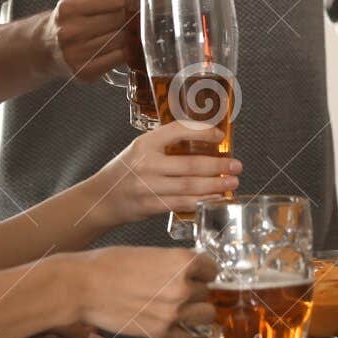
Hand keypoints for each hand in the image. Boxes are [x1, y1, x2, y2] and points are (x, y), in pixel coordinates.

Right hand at [44, 0, 126, 80]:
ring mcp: (76, 54)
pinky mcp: (85, 71)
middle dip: (131, 18)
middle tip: (135, 17)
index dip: (129, 0)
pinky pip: (119, 57)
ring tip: (128, 31)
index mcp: (69, 8)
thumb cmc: (70, 20)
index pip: (116, 0)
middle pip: (120, 20)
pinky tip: (122, 46)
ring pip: (122, 39)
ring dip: (130, 35)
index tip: (134, 2)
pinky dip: (126, 51)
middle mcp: (70, 31)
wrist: (46, 46)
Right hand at [70, 247, 216, 337]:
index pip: (211, 269)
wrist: (83, 287)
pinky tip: (171, 325)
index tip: (199, 275)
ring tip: (180, 308)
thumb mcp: (149, 253)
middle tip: (181, 291)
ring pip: (205, 315)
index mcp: (182, 261)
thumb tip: (186, 271)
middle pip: (208, 292)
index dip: (203, 272)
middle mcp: (183, 287)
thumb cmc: (108, 266)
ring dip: (195, 312)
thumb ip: (173, 264)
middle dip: (196, 291)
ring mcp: (173, 312)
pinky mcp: (160, 332)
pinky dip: (182, 333)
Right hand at [92, 120, 240, 223]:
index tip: (220, 136)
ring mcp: (147, 187)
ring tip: (232, 182)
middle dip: (217, 165)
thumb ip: (166, 145)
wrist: (101, 198)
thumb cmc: (125, 171)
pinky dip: (202, 201)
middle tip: (236, 165)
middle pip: (189, 165)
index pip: (177, 131)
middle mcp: (146, 164)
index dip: (202, 132)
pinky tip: (215, 198)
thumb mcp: (140, 149)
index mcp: (144, 144)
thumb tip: (204, 142)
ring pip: (189, 186)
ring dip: (214, 185)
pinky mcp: (150, 206)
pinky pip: (181, 203)